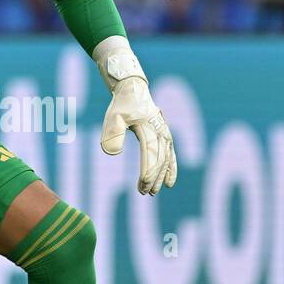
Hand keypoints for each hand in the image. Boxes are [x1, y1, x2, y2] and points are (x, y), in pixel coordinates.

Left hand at [97, 54, 177, 195]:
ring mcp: (165, 134)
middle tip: (145, 193)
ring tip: (153, 192)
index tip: (142, 185)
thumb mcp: (113, 116)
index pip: (150, 152)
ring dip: (160, 176)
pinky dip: (171, 169)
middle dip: (153, 177)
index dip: (148, 170)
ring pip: (166, 159)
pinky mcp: (166, 136)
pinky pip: (171, 155)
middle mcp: (160, 131)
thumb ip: (112, 133)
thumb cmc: (122, 105)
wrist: (134, 91)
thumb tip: (112, 154)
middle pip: (159, 159)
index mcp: (148, 127)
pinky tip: (168, 183)